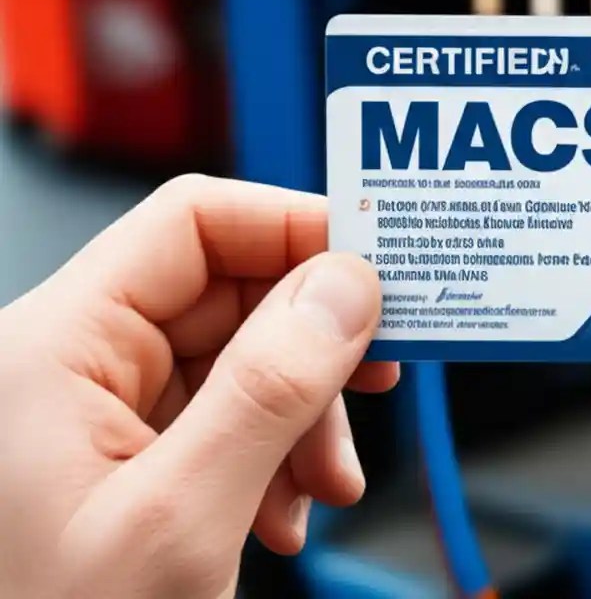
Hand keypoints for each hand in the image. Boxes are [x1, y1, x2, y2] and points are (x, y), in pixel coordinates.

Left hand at [0, 176, 393, 598]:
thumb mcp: (184, 520)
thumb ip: (270, 391)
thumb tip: (345, 289)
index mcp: (52, 349)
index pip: (194, 224)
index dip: (298, 231)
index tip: (382, 269)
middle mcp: (70, 365)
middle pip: (230, 294)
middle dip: (314, 353)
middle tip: (378, 389)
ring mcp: (97, 414)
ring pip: (240, 360)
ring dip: (303, 418)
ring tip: (325, 487)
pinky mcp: (126, 459)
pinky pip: (225, 419)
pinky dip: (276, 458)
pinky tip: (285, 514)